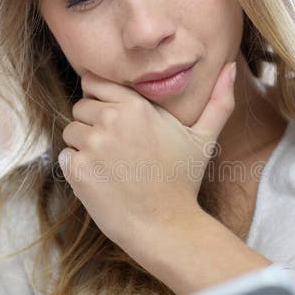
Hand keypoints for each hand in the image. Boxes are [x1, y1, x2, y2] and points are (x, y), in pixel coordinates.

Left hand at [58, 61, 235, 255]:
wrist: (165, 226)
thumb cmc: (183, 182)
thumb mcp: (203, 139)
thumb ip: (218, 100)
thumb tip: (230, 67)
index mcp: (136, 106)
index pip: (95, 82)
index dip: (102, 99)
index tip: (115, 118)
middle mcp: (110, 120)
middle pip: (81, 107)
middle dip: (94, 123)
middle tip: (119, 149)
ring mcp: (91, 145)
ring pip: (71, 132)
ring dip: (84, 146)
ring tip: (112, 165)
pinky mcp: (77, 170)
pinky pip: (65, 157)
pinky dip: (77, 168)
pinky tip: (102, 180)